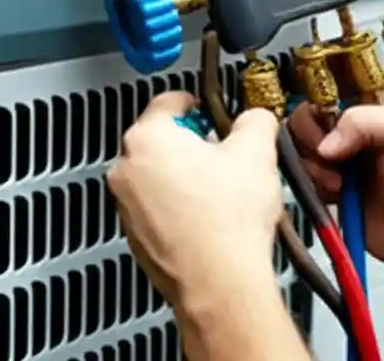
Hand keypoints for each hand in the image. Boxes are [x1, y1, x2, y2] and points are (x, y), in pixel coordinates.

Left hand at [107, 91, 284, 308]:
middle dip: (192, 144)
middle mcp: (126, 170)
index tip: (208, 110)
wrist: (220, 283)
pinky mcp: (135, 237)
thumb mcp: (257, 152)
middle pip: (160, 140)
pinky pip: (157, 209)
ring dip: (185, 177)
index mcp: (148, 138)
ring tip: (220, 192)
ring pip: (157, 176)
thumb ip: (255, 120)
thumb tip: (255, 118)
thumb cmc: (228, 221)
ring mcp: (126, 206)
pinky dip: (179, 208)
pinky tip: (209, 219)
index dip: (196, 102)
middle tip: (223, 156)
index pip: (168, 101)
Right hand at [287, 87, 383, 273]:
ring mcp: (338, 152)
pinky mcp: (327, 180)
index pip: (330, 76)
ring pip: (298, 143)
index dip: (318, 90)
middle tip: (335, 156)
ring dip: (313, 164)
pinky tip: (336, 193)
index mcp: (371, 98)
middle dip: (313, 135)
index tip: (324, 114)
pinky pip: (301, 173)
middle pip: (305, 110)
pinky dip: (312, 182)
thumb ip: (364, 122)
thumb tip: (324, 142)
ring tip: (340, 182)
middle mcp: (350, 121)